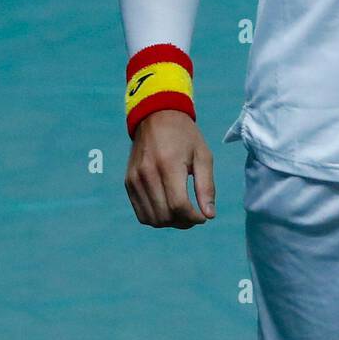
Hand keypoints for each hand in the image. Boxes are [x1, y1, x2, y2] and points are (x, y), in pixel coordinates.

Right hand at [124, 111, 215, 227]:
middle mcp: (147, 174)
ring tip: (182, 213)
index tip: (203, 216)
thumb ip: (206, 187)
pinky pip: (141, 213)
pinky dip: (156, 217)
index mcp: (168, 165)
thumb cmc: (185, 136)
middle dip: (184, 222)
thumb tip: (209, 215)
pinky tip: (168, 208)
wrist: (156, 117)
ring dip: (170, 222)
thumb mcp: (203, 156)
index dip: (193, 218)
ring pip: (152, 218)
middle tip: (195, 215)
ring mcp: (135, 180)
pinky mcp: (128, 183)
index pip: (179, 206)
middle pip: (165, 215)